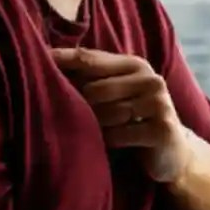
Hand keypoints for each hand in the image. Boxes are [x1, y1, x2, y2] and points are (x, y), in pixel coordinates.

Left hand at [52, 47, 193, 182]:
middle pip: (94, 89)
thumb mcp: (116, 93)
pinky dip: (111, 143)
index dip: (61, 60)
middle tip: (91, 120)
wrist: (173, 151)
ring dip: (99, 128)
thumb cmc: (134, 120)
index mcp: (135, 65)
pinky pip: (118, 135)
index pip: (90, 58)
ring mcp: (159, 103)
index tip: (36, 60)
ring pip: (106, 114)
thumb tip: (44, 61)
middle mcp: (150, 79)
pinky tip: (117, 145)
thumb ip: (90, 77)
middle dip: (85, 108)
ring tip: (106, 132)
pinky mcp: (162, 129)